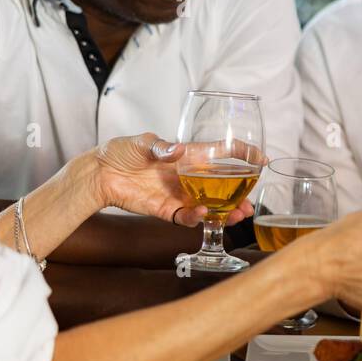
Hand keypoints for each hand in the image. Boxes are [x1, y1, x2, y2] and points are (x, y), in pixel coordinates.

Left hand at [90, 134, 253, 228]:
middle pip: (222, 185)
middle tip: (251, 203)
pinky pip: (185, 217)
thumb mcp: (142, 142)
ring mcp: (179, 193)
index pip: (223, 152)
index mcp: (189, 155)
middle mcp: (189, 175)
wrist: (99, 173)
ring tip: (238, 216)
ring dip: (225, 212)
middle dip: (240, 194)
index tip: (262, 158)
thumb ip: (161, 147)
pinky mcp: (165, 209)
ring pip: (209, 205)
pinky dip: (196, 218)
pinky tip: (205, 215)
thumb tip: (176, 150)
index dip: (244, 153)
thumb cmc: (122, 151)